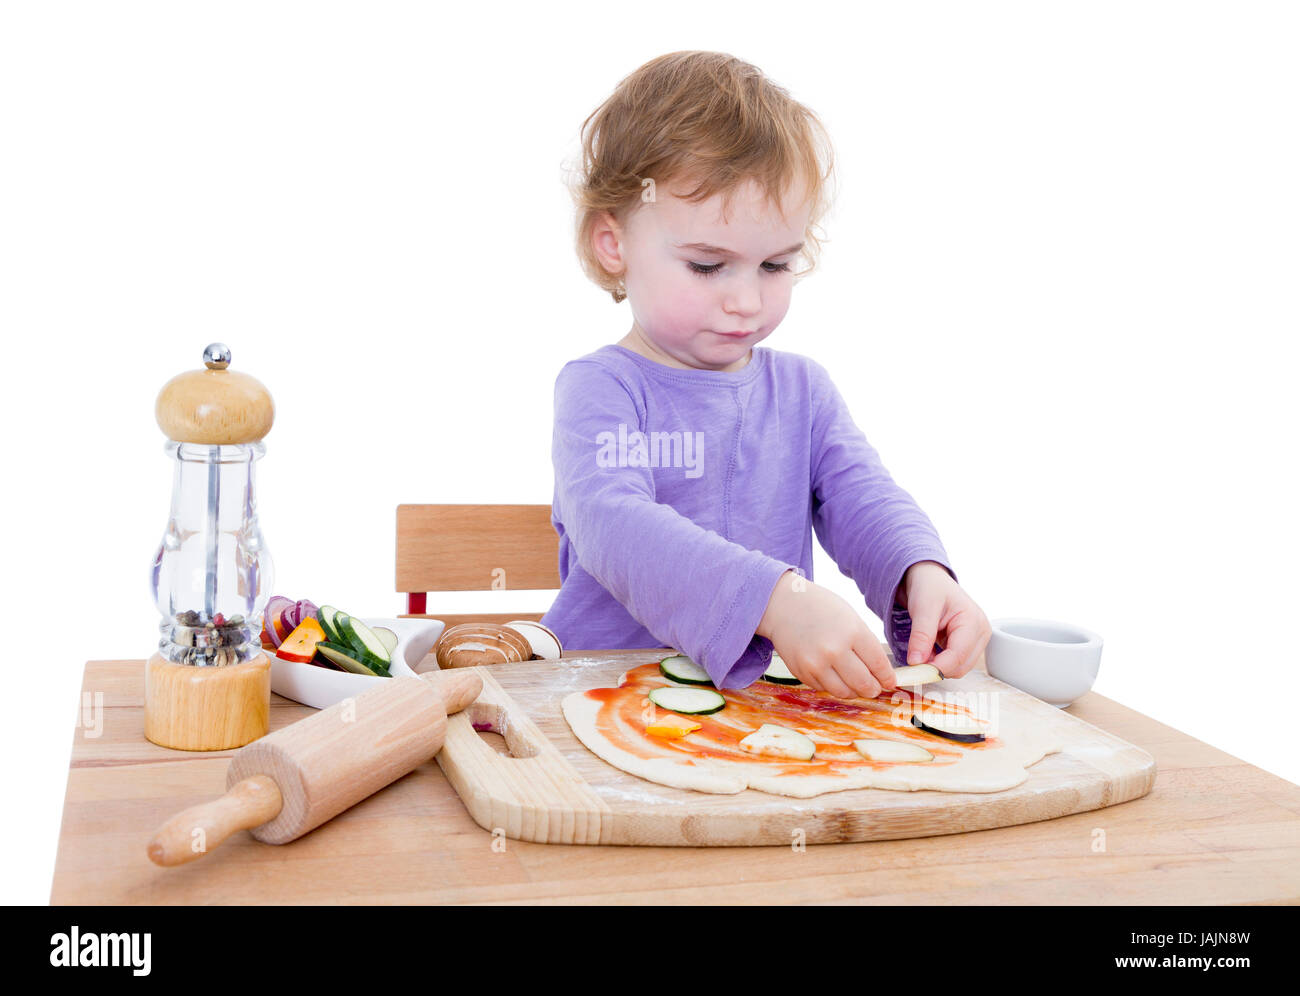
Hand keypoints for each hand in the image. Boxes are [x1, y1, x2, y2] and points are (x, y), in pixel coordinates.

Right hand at [757, 570, 895, 698]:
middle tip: (875, 688)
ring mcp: (816, 664)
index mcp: (852, 632)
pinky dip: (834, 686)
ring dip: (854, 692)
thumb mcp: (850, 618)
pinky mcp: (802, 672)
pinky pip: (825, 688)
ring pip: (844, 692)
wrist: (782, 605)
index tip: (890, 681)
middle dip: (873, 689)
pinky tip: (835, 676)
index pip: (879, 665)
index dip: (887, 677)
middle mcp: (834, 650)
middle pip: (864, 683)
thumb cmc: (819, 607)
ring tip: (856, 686)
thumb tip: (880, 671)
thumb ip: (865, 644)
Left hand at [896, 561, 990, 678]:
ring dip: (937, 665)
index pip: (958, 656)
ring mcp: (977, 640)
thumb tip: (916, 662)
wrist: (930, 579)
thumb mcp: (922, 608)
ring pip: (958, 668)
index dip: (936, 667)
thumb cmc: (929, 587)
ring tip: (922, 647)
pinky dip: (939, 662)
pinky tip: (929, 648)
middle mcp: (981, 633)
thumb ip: (921, 635)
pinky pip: (955, 663)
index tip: (915, 671)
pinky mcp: (970, 645)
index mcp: (973, 621)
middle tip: (914, 659)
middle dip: (936, 667)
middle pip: (960, 667)